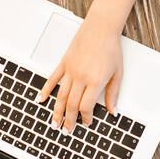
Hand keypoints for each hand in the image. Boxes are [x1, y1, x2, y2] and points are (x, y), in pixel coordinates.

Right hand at [36, 16, 123, 130]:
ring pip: (61, 95)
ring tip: (54, 122)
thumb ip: (113, 93)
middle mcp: (81, 77)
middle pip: (72, 104)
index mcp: (95, 81)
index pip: (86, 106)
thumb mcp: (117, 73)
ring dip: (57, 111)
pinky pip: (53, 79)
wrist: (101, 28)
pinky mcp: (64, 63)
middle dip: (69, 120)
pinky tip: (41, 99)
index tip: (86, 123)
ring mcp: (70, 70)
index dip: (85, 118)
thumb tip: (113, 110)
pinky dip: (46, 90)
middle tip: (67, 130)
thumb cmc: (110, 48)